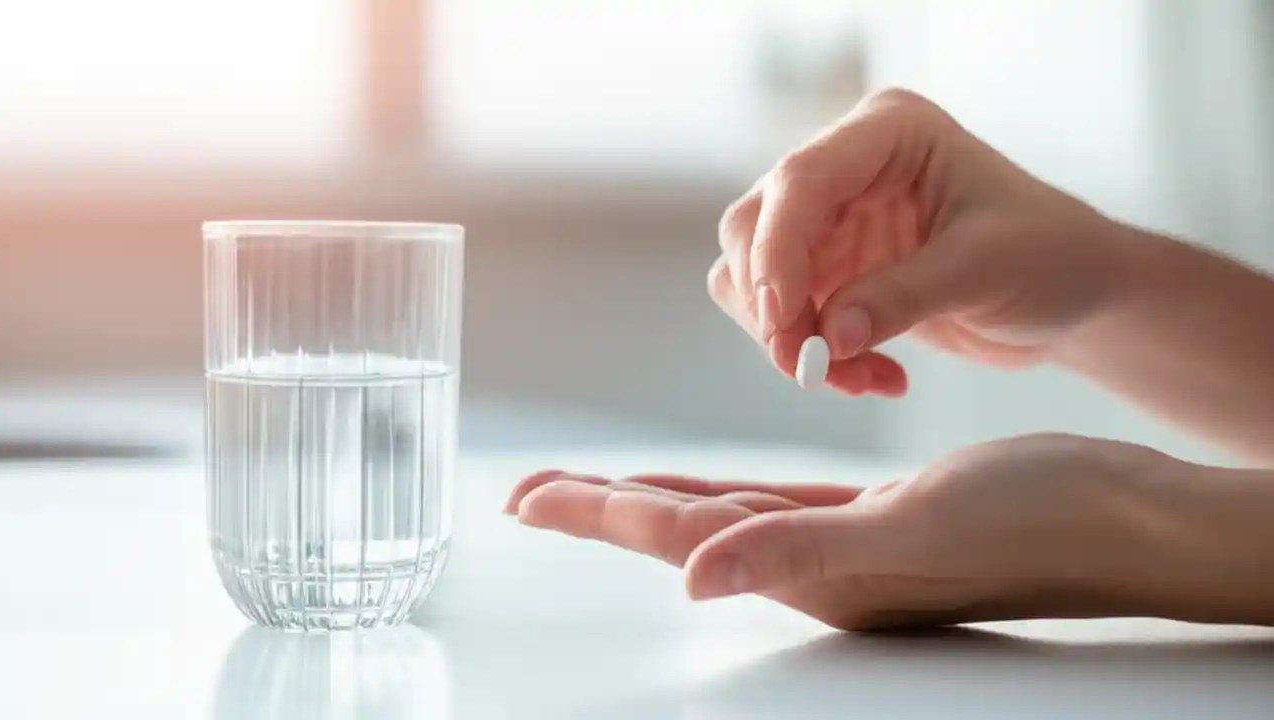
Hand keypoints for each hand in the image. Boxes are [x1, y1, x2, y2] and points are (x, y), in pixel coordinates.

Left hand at [505, 434, 1192, 629]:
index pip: (669, 532)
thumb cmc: (1031, 528)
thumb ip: (796, 553)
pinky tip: (707, 489)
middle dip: (597, 508)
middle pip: (674, 525)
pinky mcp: (874, 517)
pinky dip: (729, 492)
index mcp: (805, 570)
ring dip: (651, 498)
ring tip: (596, 490)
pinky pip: (774, 502)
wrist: (1119, 520)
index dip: (593, 512)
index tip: (523, 497)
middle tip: (527, 493)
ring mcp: (841, 543)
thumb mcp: (912, 534)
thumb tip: (688, 576)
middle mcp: (810, 565)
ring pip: (718, 513)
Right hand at [711, 88, 1130, 395]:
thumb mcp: (985, 268)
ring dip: (790, 340)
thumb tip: (830, 337)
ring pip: (753, 278)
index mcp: (886, 132)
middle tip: (809, 367)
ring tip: (858, 378)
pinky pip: (783, 319)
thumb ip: (904, 296)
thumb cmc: (1050, 256)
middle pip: (756, 228)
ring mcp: (830, 221)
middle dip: (773, 306)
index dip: (777, 250)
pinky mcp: (828, 273)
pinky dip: (814, 357)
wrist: (1073, 297)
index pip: (801, 180)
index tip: (780, 319)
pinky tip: (876, 376)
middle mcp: (845, 168)